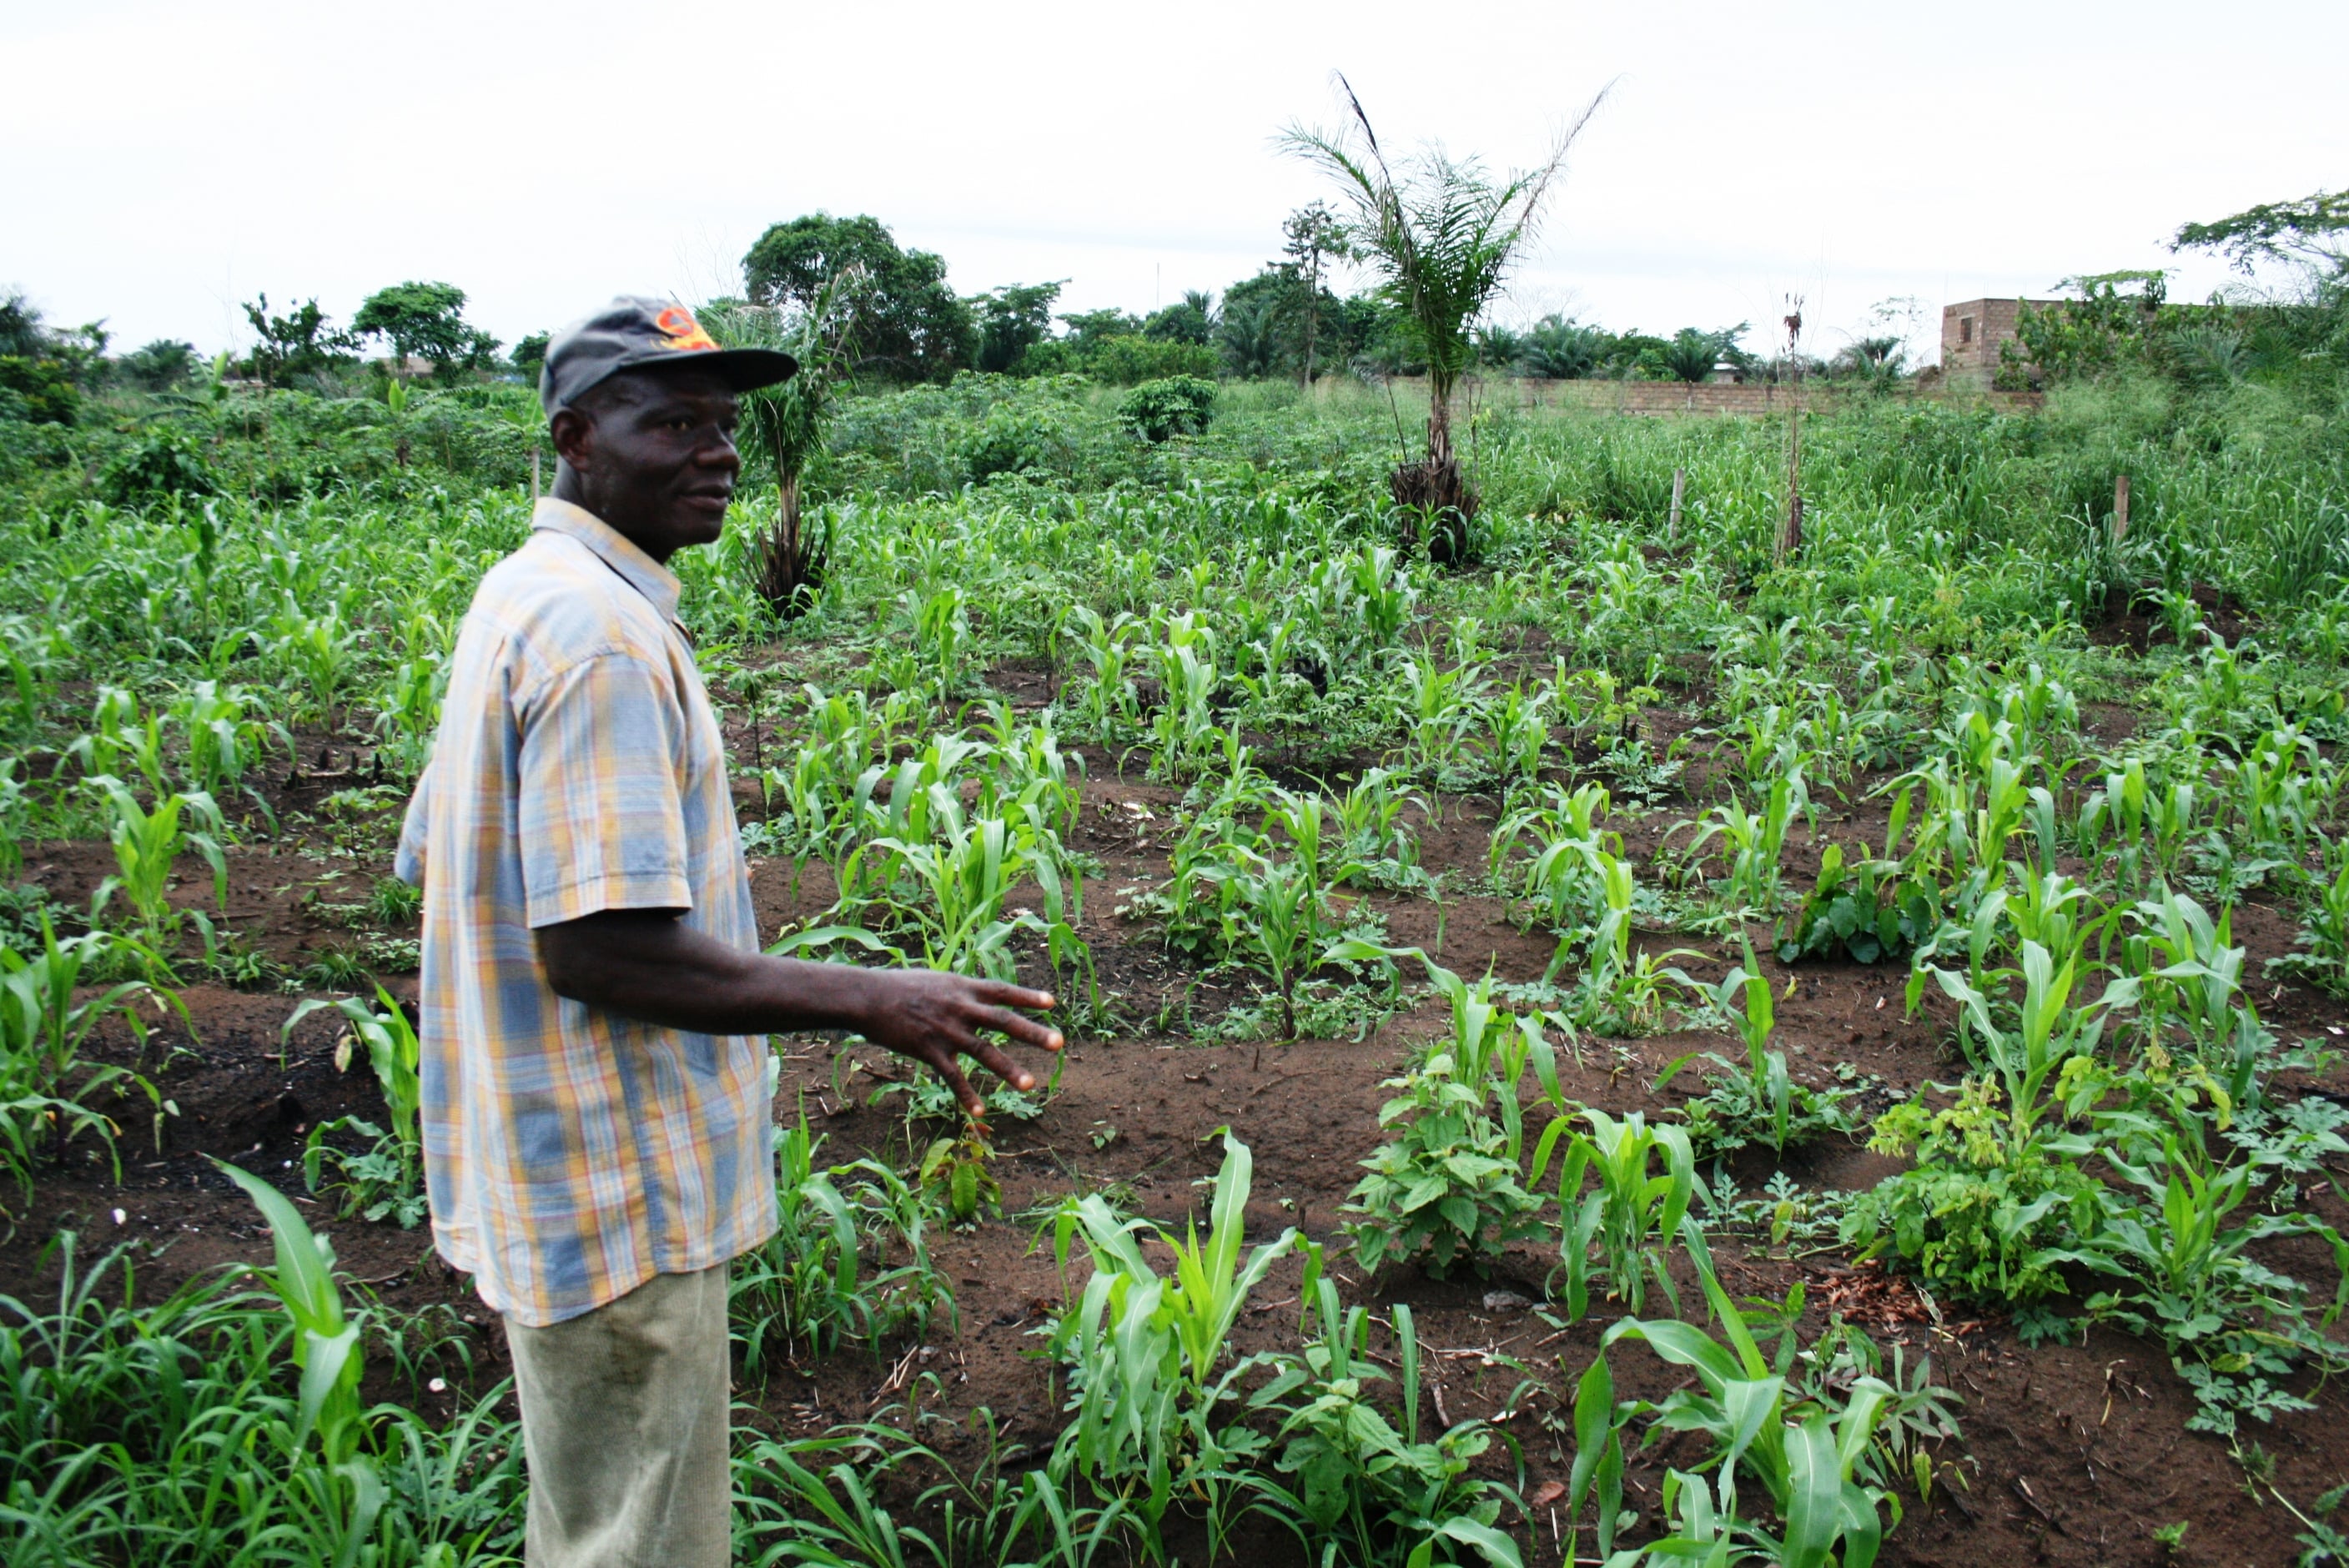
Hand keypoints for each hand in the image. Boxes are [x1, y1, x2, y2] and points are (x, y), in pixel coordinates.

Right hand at [854, 970, 1061, 1118]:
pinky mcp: (928, 1050)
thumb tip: (980, 999)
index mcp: (963, 988)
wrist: (868, 996)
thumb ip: (962, 992)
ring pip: (983, 1052)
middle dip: (1032, 1033)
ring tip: (1030, 1085)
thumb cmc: (901, 987)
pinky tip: (980, 1113)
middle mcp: (960, 1008)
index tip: (1052, 1003)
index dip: (1028, 996)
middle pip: (1003, 1021)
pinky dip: (966, 1095)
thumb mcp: (937, 982)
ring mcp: (945, 1030)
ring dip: (1008, 1069)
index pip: (1002, 991)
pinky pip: (952, 1077)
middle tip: (1059, 1043)